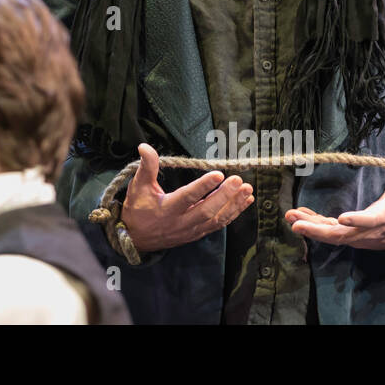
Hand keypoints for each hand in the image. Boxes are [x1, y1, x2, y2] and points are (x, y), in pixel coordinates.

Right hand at [120, 143, 253, 252]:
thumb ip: (146, 166)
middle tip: (238, 180)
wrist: (136, 239)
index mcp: (166, 209)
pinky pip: (218, 224)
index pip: (188, 196)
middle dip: (225, 195)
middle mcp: (180, 222)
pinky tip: (245, 201)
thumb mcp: (138, 186)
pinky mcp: (197, 234)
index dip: (203, 186)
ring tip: (247, 190)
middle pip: (207, 210)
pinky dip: (233, 213)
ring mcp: (191, 230)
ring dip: (234, 205)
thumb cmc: (138, 209)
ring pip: (216, 219)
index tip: (219, 174)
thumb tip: (144, 146)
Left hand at [286, 142, 384, 249]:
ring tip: (290, 216)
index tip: (341, 219)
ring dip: (312, 227)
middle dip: (318, 231)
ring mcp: (361, 236)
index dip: (357, 220)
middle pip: (343, 235)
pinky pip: (333, 232)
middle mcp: (371, 231)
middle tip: (296, 224)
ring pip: (334, 235)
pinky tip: (301, 215)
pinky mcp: (354, 235)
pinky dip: (317, 225)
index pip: (371, 221)